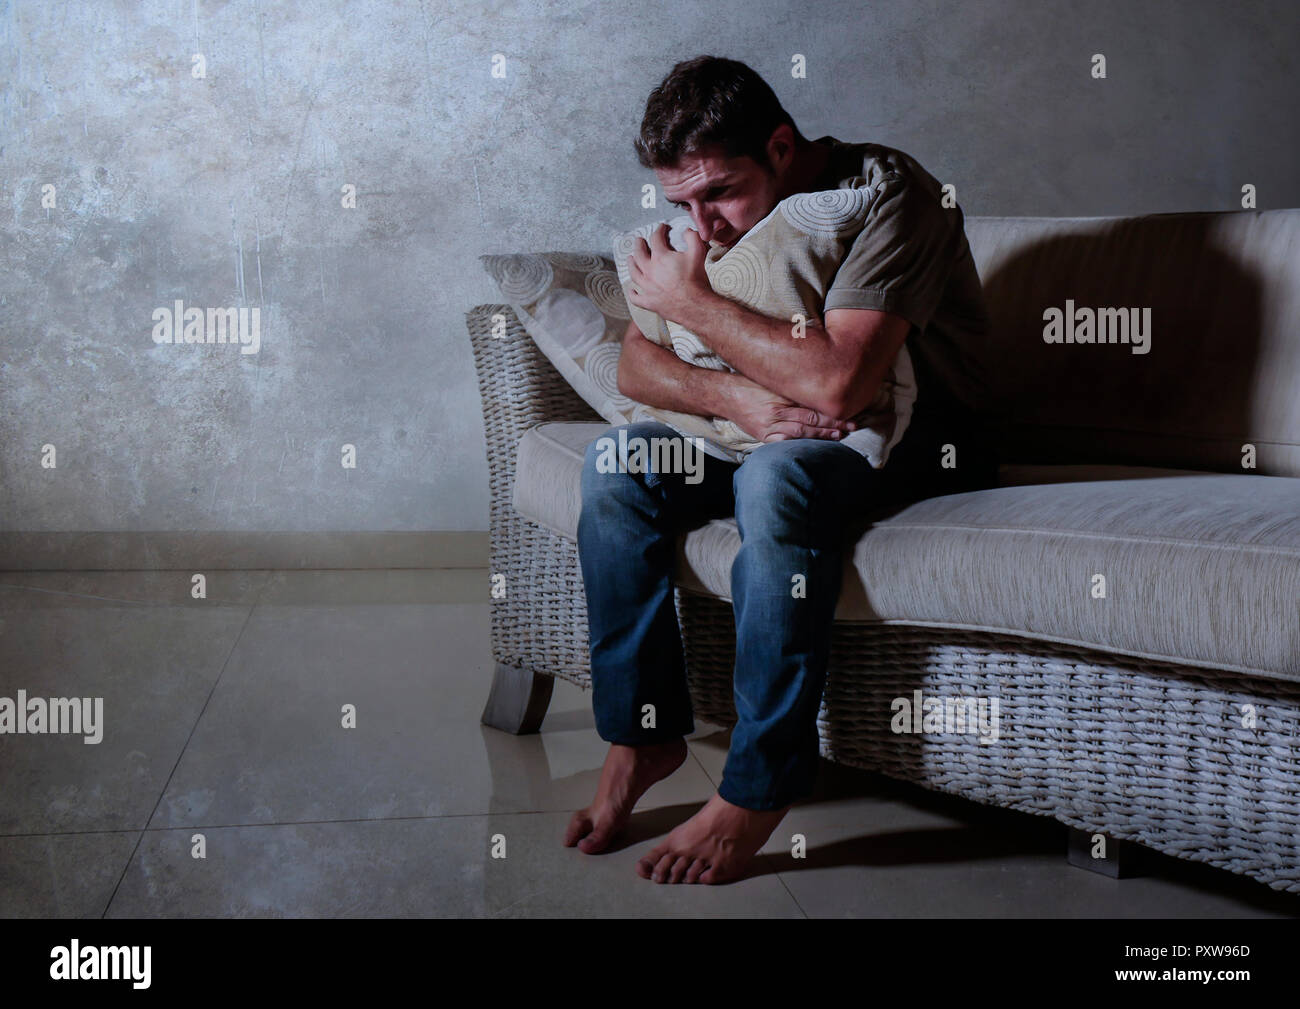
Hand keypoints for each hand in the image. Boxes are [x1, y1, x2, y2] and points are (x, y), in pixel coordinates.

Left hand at [626, 222, 711, 323]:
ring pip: (634, 273)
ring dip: (631, 264)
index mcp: (660, 257)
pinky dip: (632, 293)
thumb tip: (686, 231)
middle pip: (639, 254)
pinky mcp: (648, 302)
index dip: (659, 230)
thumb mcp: (698, 253)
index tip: (662, 228)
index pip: (656, 238)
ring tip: (630, 259)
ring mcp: (647, 287)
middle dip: (639, 244)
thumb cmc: (695, 280)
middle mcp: (649, 271)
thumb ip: (692, 238)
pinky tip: (632, 290)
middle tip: (639, 240)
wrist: (693, 305)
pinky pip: (636, 298)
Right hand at [724, 372, 857, 442]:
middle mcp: (775, 416)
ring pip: (799, 436)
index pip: (811, 411)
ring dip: (820, 438)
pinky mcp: (762, 436)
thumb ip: (794, 388)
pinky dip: (800, 445)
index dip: (831, 416)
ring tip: (837, 438)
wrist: (726, 394)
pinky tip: (813, 446)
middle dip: (831, 427)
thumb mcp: (774, 381)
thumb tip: (819, 392)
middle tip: (850, 428)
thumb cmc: (751, 383)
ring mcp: (768, 429)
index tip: (847, 416)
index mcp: (779, 401)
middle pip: (809, 424)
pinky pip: (783, 444)